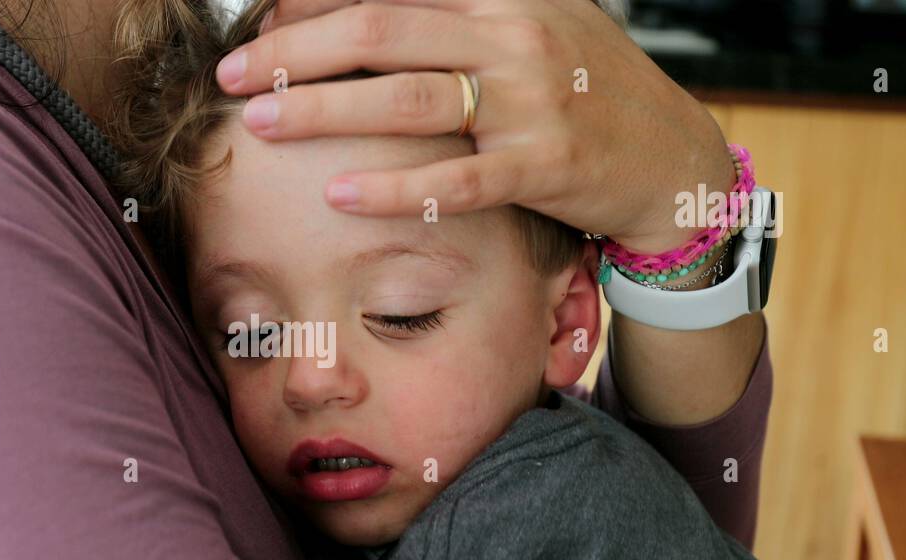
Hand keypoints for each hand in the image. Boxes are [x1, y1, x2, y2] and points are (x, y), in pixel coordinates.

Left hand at [216, 0, 735, 253]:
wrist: (671, 155)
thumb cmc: (590, 90)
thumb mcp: (536, 24)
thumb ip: (459, 13)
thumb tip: (370, 11)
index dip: (317, 2)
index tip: (262, 20)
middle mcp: (513, 36)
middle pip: (381, 31)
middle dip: (296, 51)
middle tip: (234, 73)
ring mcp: (532, 102)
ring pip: (407, 99)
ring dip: (322, 111)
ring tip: (260, 121)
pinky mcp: (546, 166)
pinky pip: (456, 180)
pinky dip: (394, 187)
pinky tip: (339, 195)